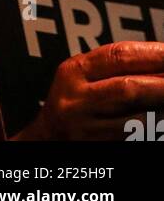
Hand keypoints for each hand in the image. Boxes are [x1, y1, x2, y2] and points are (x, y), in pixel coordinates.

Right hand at [13, 42, 163, 140]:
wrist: (48, 140)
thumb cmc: (72, 103)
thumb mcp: (83, 76)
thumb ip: (113, 67)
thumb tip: (159, 58)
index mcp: (74, 71)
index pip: (119, 55)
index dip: (152, 53)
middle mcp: (77, 99)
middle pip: (129, 87)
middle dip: (162, 82)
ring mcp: (87, 128)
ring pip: (136, 119)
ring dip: (161, 109)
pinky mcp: (99, 148)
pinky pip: (134, 137)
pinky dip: (152, 129)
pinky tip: (160, 120)